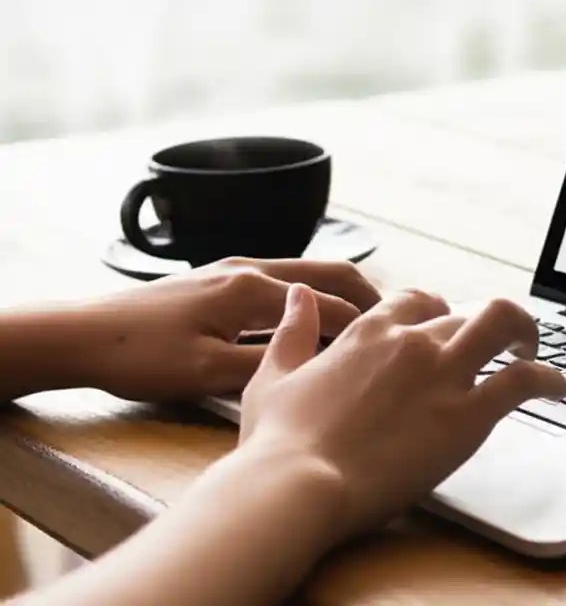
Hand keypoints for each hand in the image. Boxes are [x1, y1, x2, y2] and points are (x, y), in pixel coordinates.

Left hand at [85, 257, 379, 400]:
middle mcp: (251, 268)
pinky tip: (317, 323)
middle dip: (373, 295)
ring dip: (344, 294)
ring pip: (308, 275)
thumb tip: (325, 365)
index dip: (374, 326)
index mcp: (254, 289)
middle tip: (405, 322)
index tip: (406, 343)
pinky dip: (314, 297)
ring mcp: (235, 269)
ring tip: (372, 325)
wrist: (83, 335)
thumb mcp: (210, 373)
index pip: (334, 305)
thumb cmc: (142, 357)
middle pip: (331, 274)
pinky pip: (284, 282)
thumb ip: (271, 363)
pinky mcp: (220, 279)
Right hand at [238, 286, 565, 541]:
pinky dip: (549, 378)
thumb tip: (299, 297)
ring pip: (503, 324)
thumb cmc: (279, 443)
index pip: (418, 301)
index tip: (445, 328)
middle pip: (464, 315)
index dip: (437, 311)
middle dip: (482, 329)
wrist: (297, 484)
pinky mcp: (468, 414)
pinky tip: (560, 388)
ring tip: (535, 351)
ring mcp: (444, 374)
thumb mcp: (273, 376)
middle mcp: (412, 342)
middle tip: (495, 348)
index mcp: (369, 332)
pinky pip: (524, 380)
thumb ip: (292, 332)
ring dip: (526, 330)